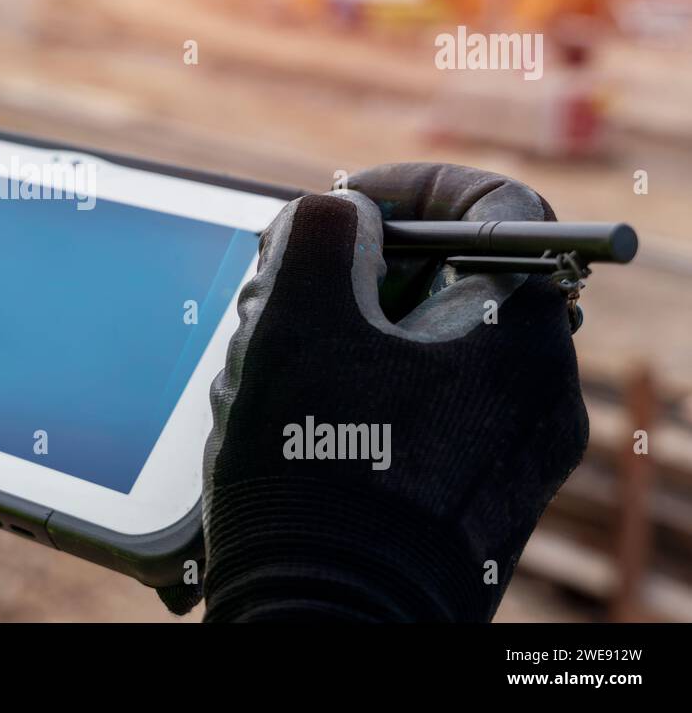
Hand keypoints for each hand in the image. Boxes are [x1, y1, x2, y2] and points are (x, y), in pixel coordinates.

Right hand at [200, 163, 587, 620]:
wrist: (329, 617)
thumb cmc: (317, 466)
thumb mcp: (301, 313)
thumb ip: (320, 230)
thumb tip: (337, 217)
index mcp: (519, 325)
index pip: (495, 206)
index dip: (409, 187)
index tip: (340, 204)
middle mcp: (535, 385)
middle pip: (446, 279)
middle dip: (353, 273)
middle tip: (281, 292)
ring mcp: (508, 448)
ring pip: (420, 345)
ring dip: (341, 335)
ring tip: (269, 373)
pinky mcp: (473, 495)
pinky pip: (419, 408)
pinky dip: (356, 393)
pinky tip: (293, 421)